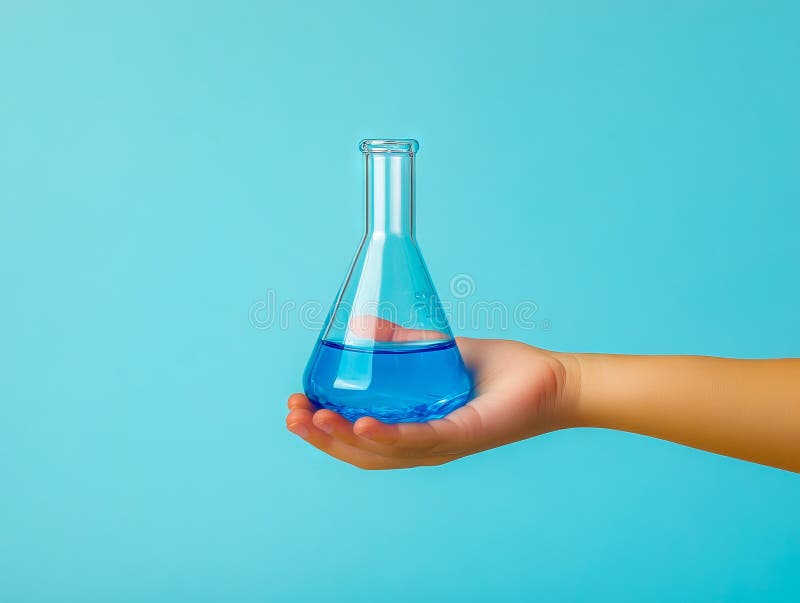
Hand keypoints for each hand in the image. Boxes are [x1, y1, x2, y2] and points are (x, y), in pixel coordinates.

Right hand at [286, 337, 577, 468]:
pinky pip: (419, 439)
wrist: (549, 379)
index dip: (322, 429)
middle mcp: (423, 445)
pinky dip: (387, 435)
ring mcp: (442, 444)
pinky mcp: (463, 435)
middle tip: (292, 414)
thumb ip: (399, 342)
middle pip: (360, 453)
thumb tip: (357, 327)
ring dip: (341, 437)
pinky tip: (359, 424)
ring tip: (311, 417)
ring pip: (382, 451)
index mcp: (412, 430)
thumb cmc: (496, 371)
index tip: (295, 404)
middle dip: (320, 438)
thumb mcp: (434, 352)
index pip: (357, 440)